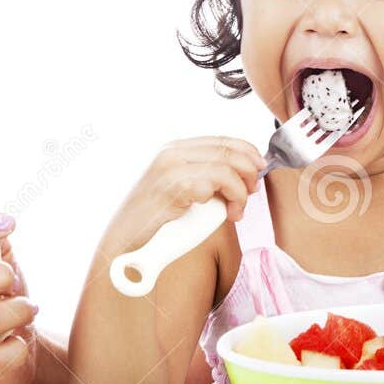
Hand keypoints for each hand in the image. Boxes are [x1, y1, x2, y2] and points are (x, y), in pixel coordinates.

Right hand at [96, 136, 263, 258]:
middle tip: (250, 193)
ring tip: (236, 211)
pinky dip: (229, 199)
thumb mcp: (184, 193)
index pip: (222, 140)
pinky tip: (226, 215)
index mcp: (175, 150)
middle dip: (249, 172)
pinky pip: (215, 184)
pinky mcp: (172, 186)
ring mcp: (170, 167)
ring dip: (240, 192)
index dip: (247, 152)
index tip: (260, 169)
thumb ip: (208, 179)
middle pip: (228, 150)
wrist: (124, 244)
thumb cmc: (155, 224)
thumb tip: (245, 176)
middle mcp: (171, 153)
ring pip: (226, 168)